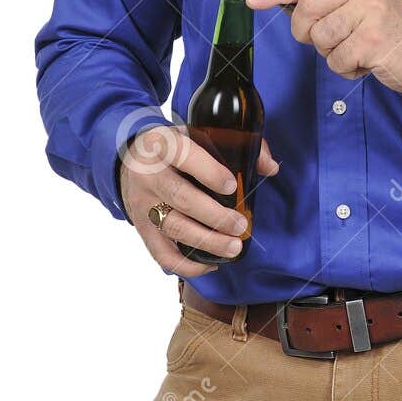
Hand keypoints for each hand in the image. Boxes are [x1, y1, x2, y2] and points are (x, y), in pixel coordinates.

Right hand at [119, 125, 279, 275]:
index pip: (184, 155)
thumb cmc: (173, 150)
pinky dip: (187, 265)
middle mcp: (148, 175)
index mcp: (162, 145)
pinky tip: (211, 265)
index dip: (208, 172)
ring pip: (173, 227)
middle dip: (215, 216)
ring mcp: (142, 204)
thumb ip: (236, 144)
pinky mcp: (142, 229)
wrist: (132, 162)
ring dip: (207, 242)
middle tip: (241, 225)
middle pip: (181, 198)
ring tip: (233, 248)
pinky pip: (162, 254)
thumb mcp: (195, 135)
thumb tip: (270, 167)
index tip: (232, 185)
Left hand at [246, 0, 401, 93]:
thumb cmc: (386, 29)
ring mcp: (372, 11)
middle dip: (306, 32)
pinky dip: (345, 68)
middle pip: (306, 9)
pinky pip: (336, 60)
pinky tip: (365, 61)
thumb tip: (274, 0)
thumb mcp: (359, 3)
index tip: (252, 0)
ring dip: (331, 53)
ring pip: (319, 37)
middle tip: (328, 40)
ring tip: (356, 48)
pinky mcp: (374, 40)